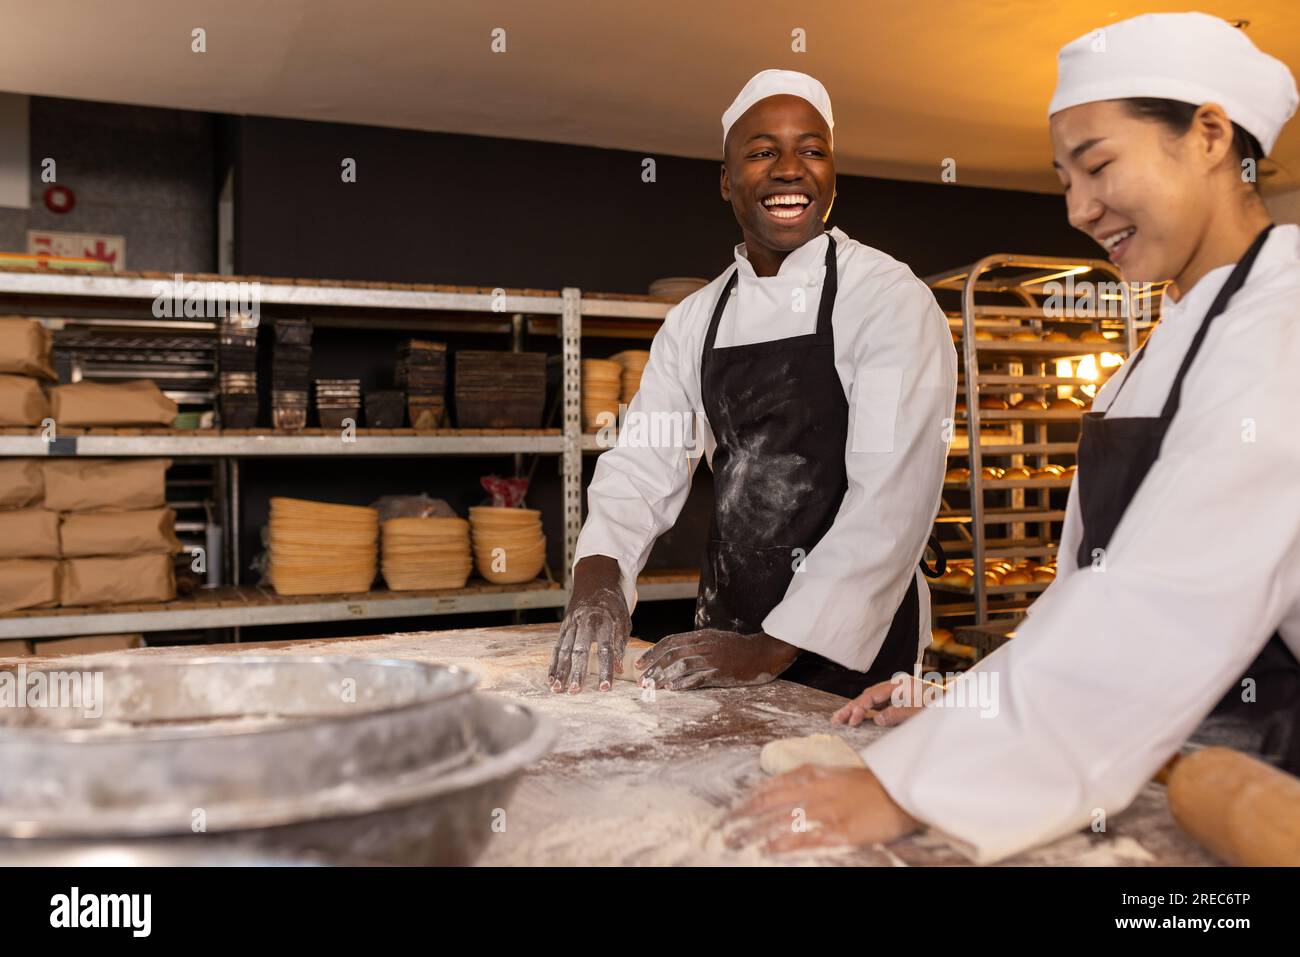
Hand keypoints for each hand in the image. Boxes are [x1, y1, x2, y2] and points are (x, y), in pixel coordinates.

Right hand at [549, 555, 630, 693]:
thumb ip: (620, 644)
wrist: (595, 581)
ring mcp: (572, 623)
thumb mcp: (623, 621)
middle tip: (575, 691)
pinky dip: (553, 663)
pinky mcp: (564, 625)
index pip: (606, 650)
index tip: (604, 688)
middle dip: (577, 672)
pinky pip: (557, 646)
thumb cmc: (613, 605)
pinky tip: (551, 678)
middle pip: (580, 651)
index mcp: (605, 621)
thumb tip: (619, 669)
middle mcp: (586, 622)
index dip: (605, 670)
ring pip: (564, 649)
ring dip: (560, 670)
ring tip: (558, 689)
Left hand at [638, 628, 799, 690]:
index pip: (670, 642)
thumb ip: (696, 644)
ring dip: (663, 677)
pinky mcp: (721, 673)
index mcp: (700, 636)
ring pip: (681, 667)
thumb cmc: (738, 648)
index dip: (652, 652)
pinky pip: (698, 678)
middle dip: (653, 668)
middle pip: (672, 655)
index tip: (639, 663)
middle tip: (640, 680)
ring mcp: (712, 659)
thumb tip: (673, 653)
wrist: (762, 653)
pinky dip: (683, 684)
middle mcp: (704, 646)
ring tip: (651, 687)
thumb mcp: (714, 639)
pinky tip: (672, 689)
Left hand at [728, 765, 919, 853]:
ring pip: (779, 821)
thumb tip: (782, 792)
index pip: (769, 788)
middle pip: (767, 804)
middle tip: (723, 829)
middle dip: (742, 817)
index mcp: (811, 774)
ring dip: (754, 833)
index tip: (731, 811)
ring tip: (735, 843)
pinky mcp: (839, 830)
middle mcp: (813, 789)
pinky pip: (804, 838)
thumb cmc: (871, 784)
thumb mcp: (834, 775)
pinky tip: (767, 850)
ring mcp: (825, 810)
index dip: (747, 801)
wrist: (904, 787)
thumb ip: (809, 782)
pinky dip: (782, 844)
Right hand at [831, 675, 937, 727]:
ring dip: (856, 709)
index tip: (852, 719)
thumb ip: (898, 713)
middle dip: (851, 707)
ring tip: (841, 718)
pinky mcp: (900, 700)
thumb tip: (876, 718)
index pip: (872, 695)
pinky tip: (859, 717)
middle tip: (836, 719)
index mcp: (899, 685)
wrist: (958, 701)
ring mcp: (898, 693)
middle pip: (868, 695)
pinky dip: (867, 711)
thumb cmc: (941, 704)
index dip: (860, 707)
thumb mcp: (921, 710)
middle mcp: (896, 687)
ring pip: (871, 700)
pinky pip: (878, 704)